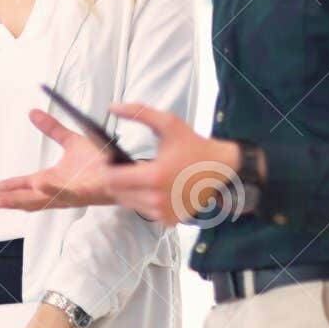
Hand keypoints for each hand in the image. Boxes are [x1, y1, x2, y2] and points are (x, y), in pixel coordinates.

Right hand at [0, 108, 120, 210]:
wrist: (130, 166)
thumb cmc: (105, 159)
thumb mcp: (72, 140)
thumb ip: (52, 129)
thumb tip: (32, 112)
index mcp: (50, 180)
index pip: (18, 186)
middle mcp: (56, 191)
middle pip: (20, 198)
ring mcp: (69, 194)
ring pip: (37, 201)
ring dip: (16, 200)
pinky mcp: (85, 192)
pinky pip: (66, 193)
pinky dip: (50, 191)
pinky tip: (36, 185)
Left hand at [101, 103, 242, 224]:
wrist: (221, 168)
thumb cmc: (193, 145)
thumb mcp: (168, 123)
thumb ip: (138, 112)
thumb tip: (112, 107)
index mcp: (155, 176)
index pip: (112, 179)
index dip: (107, 168)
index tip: (110, 159)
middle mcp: (157, 199)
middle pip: (117, 192)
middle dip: (115, 178)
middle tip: (123, 166)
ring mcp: (164, 213)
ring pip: (128, 203)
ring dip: (127, 190)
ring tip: (137, 175)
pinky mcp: (169, 220)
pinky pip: (143, 211)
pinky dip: (141, 200)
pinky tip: (149, 187)